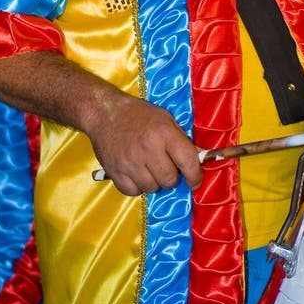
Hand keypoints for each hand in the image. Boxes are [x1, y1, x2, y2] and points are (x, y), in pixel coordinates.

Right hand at [84, 92, 202, 196]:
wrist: (105, 112)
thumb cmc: (138, 114)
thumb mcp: (165, 119)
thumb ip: (182, 140)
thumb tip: (199, 158)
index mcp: (164, 133)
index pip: (188, 162)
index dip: (195, 176)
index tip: (195, 181)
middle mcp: (148, 149)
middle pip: (169, 180)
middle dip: (171, 177)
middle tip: (165, 167)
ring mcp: (130, 162)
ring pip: (152, 188)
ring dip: (153, 182)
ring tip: (148, 168)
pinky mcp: (115, 171)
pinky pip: (133, 191)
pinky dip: (136, 186)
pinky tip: (135, 173)